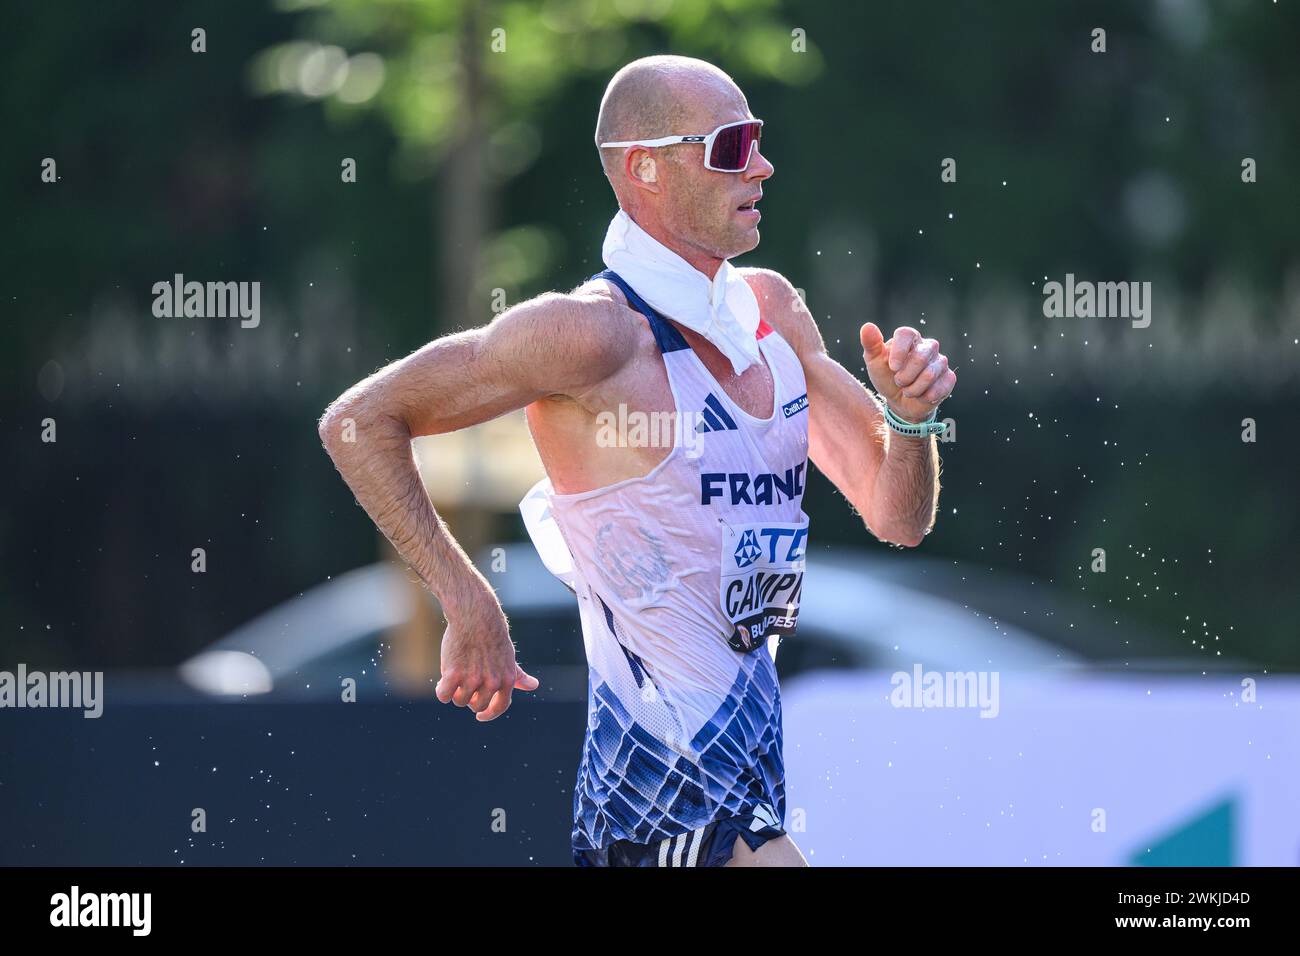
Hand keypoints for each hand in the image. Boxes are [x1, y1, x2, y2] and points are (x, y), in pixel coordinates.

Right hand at [434, 582, 538, 721]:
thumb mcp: (508, 656)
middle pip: (476, 705)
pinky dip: (442, 691)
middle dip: (470, 699)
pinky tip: (443, 682)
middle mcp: (491, 682)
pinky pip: (444, 695)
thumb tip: (533, 686)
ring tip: (456, 676)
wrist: (475, 616)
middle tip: (465, 685)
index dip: (489, 714)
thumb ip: (517, 675)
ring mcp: (472, 679)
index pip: (500, 707)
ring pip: (459, 701)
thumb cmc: (491, 636)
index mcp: (507, 679)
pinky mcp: (453, 673)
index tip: (479, 716)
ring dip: (455, 693)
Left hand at [860, 323, 955, 422]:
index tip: (892, 367)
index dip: (899, 352)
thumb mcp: (874, 362)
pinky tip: (921, 395)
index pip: (906, 334)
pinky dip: (925, 397)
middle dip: (904, 377)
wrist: (899, 400)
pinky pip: (940, 388)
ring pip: (929, 375)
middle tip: (899, 382)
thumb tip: (867, 326)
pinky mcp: (949, 377)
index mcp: (910, 338)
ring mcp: (940, 361)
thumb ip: (871, 344)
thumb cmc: (886, 377)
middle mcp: (928, 346)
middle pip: (920, 357)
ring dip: (913, 389)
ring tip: (908, 390)